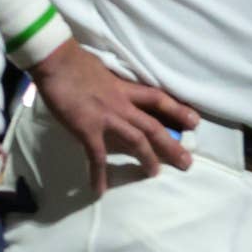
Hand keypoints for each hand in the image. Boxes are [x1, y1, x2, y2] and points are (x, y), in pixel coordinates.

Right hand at [28, 38, 199, 195]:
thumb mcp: (103, 71)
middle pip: (154, 125)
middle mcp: (122, 103)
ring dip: (148, 158)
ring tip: (155, 174)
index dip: (178, 110)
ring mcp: (107, 117)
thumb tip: (113, 91)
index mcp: (125, 89)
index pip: (158, 98)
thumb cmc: (76, 62)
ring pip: (136, 140)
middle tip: (187, 161)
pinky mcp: (88, 129)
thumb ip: (112, 85)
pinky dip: (99, 174)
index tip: (194, 121)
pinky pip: (97, 156)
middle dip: (172, 144)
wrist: (57, 61)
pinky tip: (100, 190)